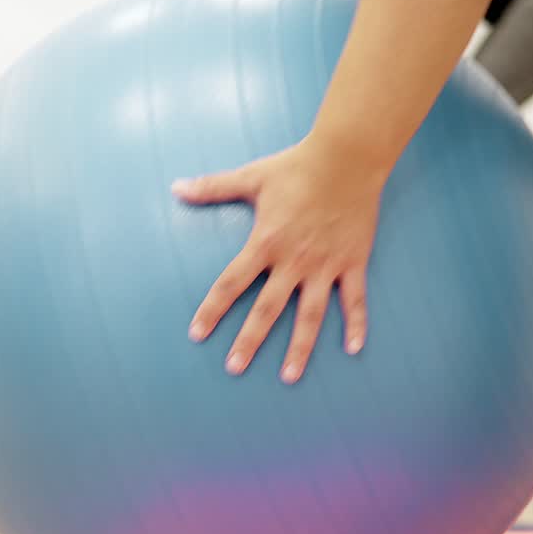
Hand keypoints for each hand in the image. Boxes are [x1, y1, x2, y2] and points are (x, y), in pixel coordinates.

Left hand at [173, 139, 385, 383]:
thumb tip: (176, 187)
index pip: (231, 283)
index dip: (212, 310)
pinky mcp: (352, 262)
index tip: (197, 333)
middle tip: (234, 368)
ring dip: (299, 347)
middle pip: (267, 309)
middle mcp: (294, 260)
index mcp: (266, 242)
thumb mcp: (251, 176)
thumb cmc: (296, 166)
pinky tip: (353, 349)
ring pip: (310, 315)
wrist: (347, 156)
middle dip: (249, 341)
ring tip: (289, 376)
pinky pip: (354, 300)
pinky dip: (356, 324)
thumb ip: (213, 187)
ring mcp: (325, 264)